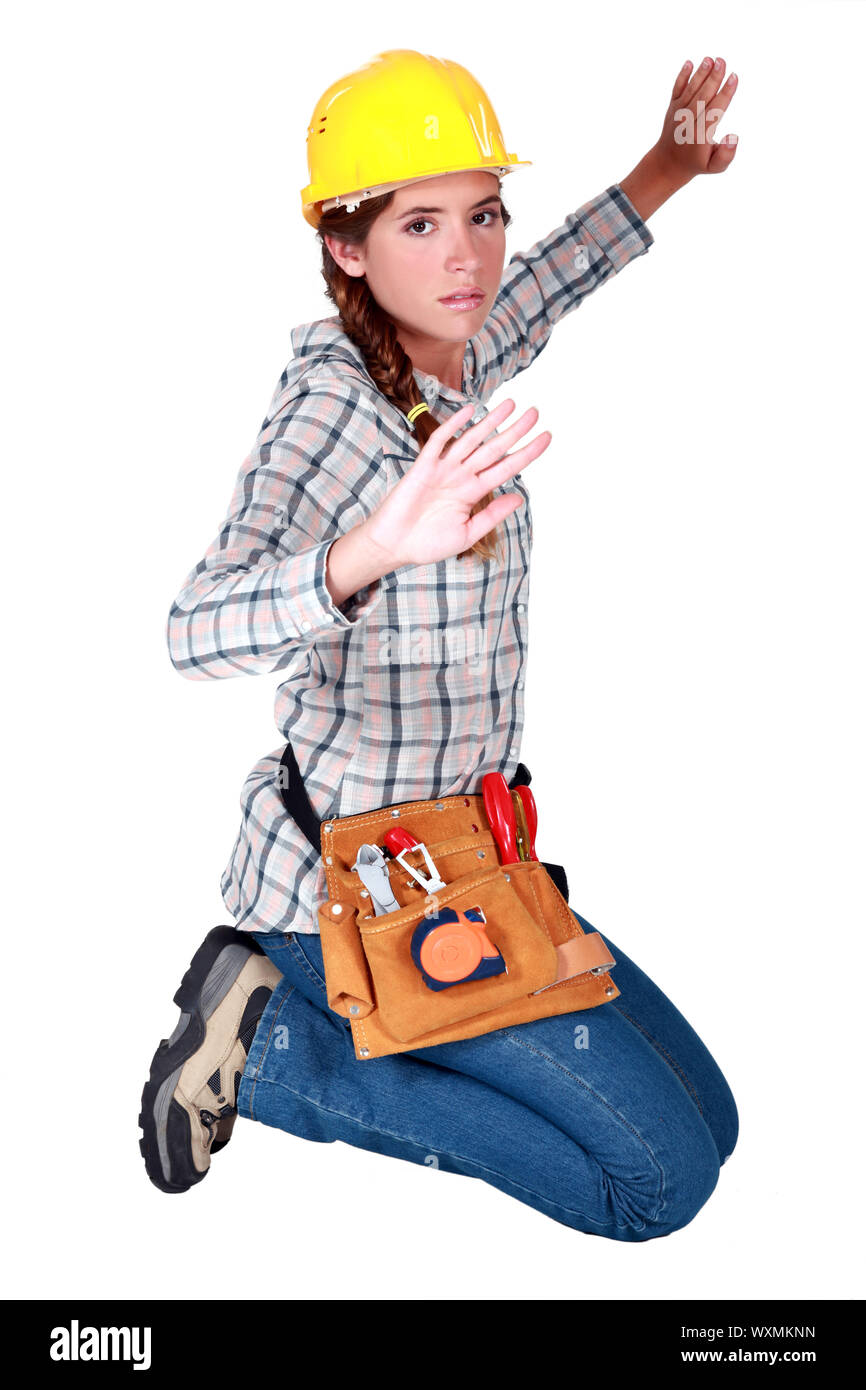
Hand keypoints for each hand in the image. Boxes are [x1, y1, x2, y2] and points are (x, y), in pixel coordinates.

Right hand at [362, 399, 551, 568]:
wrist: (394, 545)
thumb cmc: (428, 543)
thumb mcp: (467, 534)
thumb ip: (492, 515)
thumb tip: (519, 498)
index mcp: (473, 492)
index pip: (506, 467)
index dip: (526, 453)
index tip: (546, 438)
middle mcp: (462, 477)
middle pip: (493, 448)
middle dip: (514, 430)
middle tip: (535, 413)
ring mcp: (443, 469)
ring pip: (472, 440)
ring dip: (490, 422)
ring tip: (511, 404)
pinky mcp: (423, 467)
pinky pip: (440, 442)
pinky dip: (454, 426)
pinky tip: (470, 412)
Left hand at [655, 55, 739, 182]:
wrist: (668, 164)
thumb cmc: (697, 163)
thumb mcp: (715, 167)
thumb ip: (726, 155)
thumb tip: (734, 137)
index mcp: (700, 134)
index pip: (715, 109)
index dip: (725, 93)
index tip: (734, 77)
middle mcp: (688, 121)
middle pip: (703, 96)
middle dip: (713, 78)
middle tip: (722, 61)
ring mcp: (678, 113)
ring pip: (690, 90)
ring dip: (700, 73)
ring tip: (710, 59)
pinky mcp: (672, 108)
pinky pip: (676, 90)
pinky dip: (682, 77)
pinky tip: (689, 63)